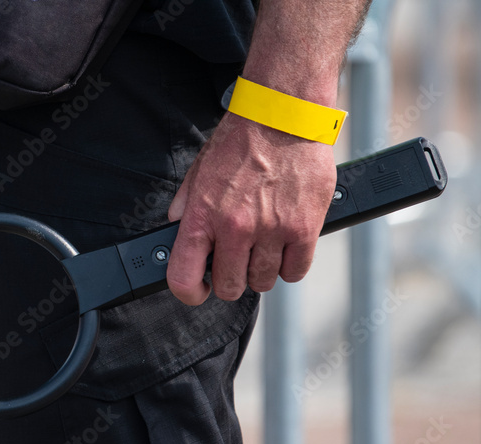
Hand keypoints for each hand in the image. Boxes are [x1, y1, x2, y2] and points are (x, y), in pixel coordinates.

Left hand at [166, 112, 337, 305]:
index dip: (190, 292)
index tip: (199, 290)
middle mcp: (236, 228)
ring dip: (261, 270)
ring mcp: (272, 231)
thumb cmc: (242, 140)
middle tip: (237, 260)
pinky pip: (295, 271)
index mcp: (203, 216)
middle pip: (230, 287)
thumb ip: (185, 207)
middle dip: (231, 279)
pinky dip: (290, 265)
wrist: (283, 115)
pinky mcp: (304, 228)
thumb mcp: (199, 172)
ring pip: (263, 282)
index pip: (183, 278)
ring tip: (262, 246)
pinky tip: (284, 247)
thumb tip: (176, 231)